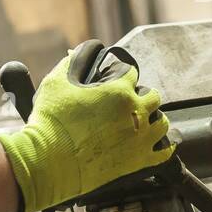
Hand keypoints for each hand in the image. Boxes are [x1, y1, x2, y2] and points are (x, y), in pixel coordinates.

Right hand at [0, 44, 171, 211]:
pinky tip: (157, 144)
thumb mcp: (58, 81)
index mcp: (119, 91)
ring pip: (162, 122)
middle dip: (139, 96)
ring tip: (140, 121)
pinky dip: (162, 147)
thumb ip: (76, 60)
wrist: (48, 161)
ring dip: (152, 118)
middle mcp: (135, 112)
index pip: (131, 73)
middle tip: (124, 103)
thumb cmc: (52, 120)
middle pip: (152, 96)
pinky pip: (163, 153)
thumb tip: (90, 49)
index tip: (112, 81)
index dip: (120, 75)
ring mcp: (139, 138)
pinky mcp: (138, 162)